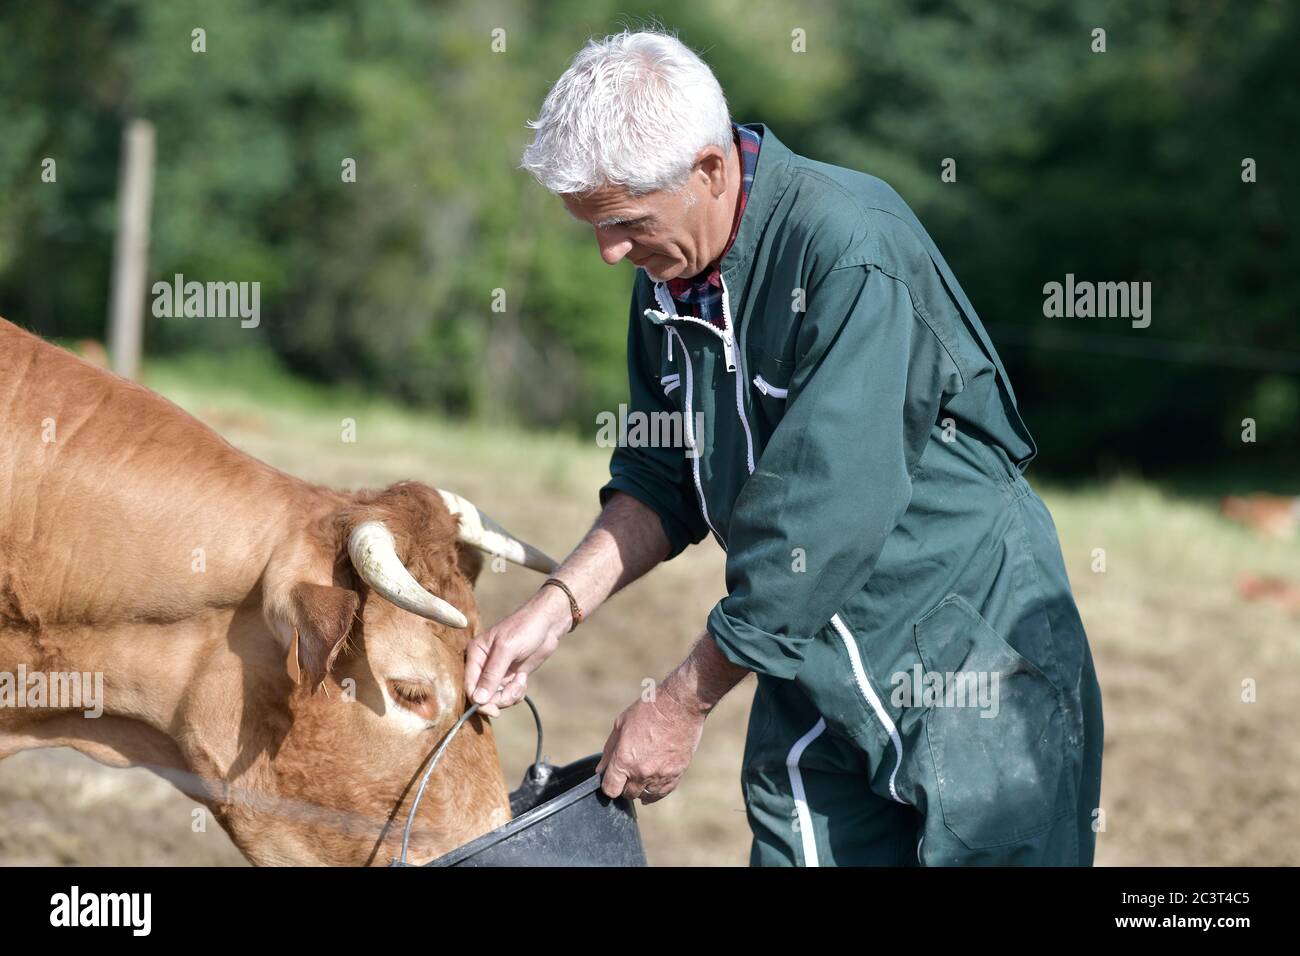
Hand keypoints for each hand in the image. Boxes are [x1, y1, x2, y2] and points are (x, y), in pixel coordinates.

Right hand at [464, 586, 570, 715]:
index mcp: (475, 654)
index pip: (469, 685)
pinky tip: (523, 679)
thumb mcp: (506, 649)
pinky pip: (508, 694)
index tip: (494, 710)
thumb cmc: (524, 629)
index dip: (479, 701)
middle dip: (499, 698)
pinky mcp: (510, 677)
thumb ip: (492, 674)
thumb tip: (478, 699)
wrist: (547, 624)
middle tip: (513, 691)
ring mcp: (497, 672)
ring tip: (520, 680)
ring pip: (496, 697)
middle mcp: (483, 665)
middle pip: (483, 695)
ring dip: (510, 694)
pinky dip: (517, 692)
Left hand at [597, 679, 707, 802]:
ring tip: (642, 773)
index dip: (609, 785)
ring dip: (641, 787)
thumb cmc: (648, 710)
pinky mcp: (676, 774)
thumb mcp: (620, 725)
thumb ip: (608, 752)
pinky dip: (655, 790)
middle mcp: (641, 772)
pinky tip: (653, 781)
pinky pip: (662, 793)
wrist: (680, 706)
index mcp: (624, 760)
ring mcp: (660, 775)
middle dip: (625, 785)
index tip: (612, 778)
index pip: (610, 790)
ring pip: (645, 796)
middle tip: (628, 771)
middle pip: (627, 794)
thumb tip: (601, 770)